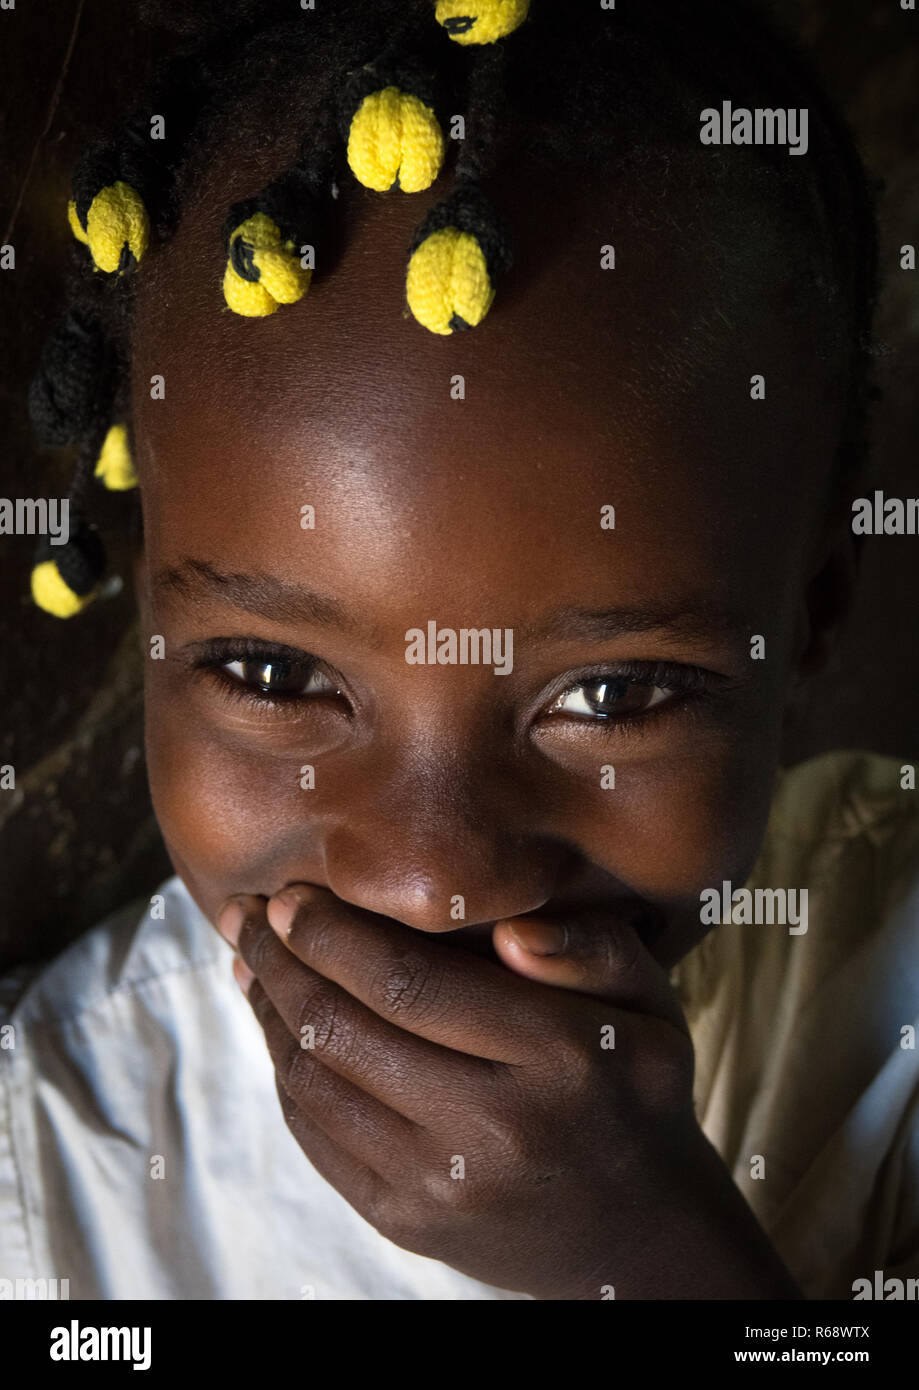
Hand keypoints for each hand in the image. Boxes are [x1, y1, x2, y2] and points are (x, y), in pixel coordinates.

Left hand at [217, 886, 800, 1298]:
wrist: (640, 1237)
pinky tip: (282, 1030)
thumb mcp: (649, 1006)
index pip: (411, 984)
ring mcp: (441, 1186)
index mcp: (557, 1059)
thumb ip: (591, 950)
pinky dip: (287, 1074)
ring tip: (253, 962)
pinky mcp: (407, 1223)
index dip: (333, 935)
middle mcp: (493, 1128)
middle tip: (244, 912)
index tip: (288, 895)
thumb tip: (508, 930)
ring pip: (318, 1082)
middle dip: (280, 961)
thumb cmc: (637, 1094)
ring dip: (271, 1014)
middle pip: (347, 1028)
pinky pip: (317, 1138)